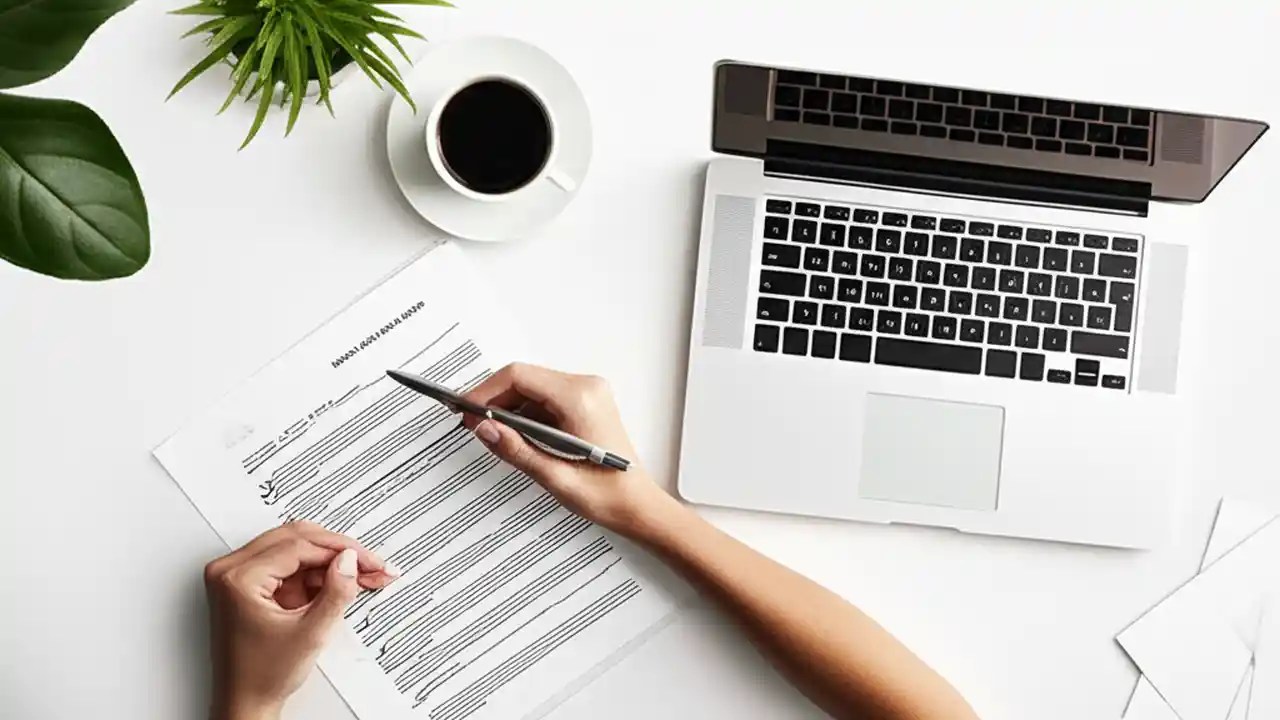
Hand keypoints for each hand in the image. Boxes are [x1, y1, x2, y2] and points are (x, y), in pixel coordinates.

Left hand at [203, 521, 400, 719]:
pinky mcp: (247, 583)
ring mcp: (236, 575)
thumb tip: (350, 561)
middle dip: (337, 550)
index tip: (367, 560)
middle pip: (295, 539)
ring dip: (328, 560)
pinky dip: (314, 572)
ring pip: (293, 548)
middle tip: (368, 562)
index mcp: (237, 579)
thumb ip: (335, 592)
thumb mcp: (310, 634)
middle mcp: (230, 570)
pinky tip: (338, 581)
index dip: (340, 550)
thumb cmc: (262, 677)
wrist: (245, 704)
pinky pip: (286, 564)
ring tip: (359, 574)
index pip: (298, 546)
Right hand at [462, 363, 675, 538]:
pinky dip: (526, 415)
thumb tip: (484, 427)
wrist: (638, 505)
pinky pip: (546, 400)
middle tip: (471, 424)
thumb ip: (516, 449)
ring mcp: (588, 395)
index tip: (467, 410)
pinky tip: (515, 438)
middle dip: (494, 400)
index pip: (519, 376)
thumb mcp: (555, 477)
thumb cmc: (608, 494)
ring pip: (533, 390)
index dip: (486, 391)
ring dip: (509, 409)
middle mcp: (586, 388)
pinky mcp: (586, 405)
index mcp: (580, 399)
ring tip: (491, 435)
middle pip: (525, 380)